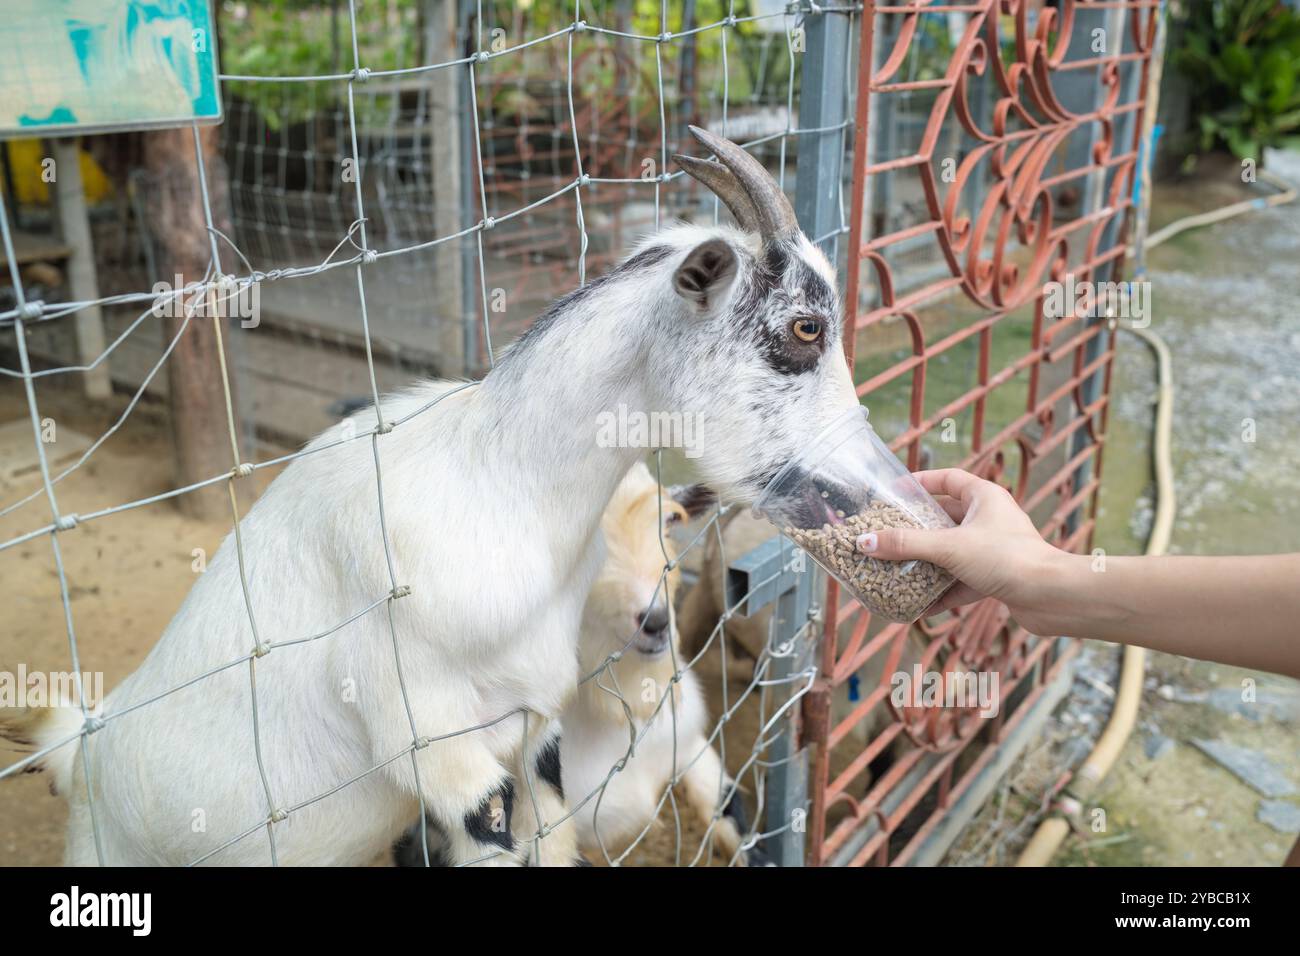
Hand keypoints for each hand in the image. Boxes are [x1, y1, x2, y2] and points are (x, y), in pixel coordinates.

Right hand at [856, 468, 1067, 631]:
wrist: (1051, 596)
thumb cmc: (1007, 558)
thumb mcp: (949, 547)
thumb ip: (906, 544)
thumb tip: (865, 542)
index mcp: (985, 497)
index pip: (948, 479)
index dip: (920, 483)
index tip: (894, 492)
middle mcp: (991, 519)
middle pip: (946, 518)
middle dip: (917, 529)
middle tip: (889, 534)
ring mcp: (995, 549)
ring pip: (952, 551)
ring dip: (927, 562)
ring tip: (898, 569)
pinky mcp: (998, 577)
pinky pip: (962, 581)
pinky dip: (942, 592)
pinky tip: (920, 606)